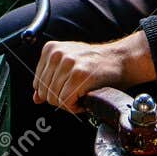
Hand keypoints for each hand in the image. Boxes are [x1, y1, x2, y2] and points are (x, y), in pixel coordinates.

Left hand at [32, 34, 155, 110]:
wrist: (120, 59)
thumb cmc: (95, 64)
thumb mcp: (68, 65)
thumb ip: (50, 80)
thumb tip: (36, 98)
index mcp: (50, 49)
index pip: (37, 83)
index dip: (53, 91)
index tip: (68, 87)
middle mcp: (57, 54)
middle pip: (45, 93)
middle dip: (61, 98)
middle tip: (77, 91)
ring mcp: (68, 64)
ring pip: (54, 99)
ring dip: (69, 102)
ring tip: (82, 92)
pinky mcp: (79, 75)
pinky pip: (66, 102)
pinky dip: (76, 106)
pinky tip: (85, 96)